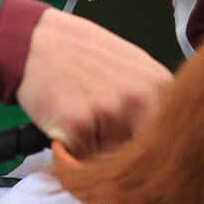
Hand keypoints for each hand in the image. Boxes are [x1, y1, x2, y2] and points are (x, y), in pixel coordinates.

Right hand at [16, 7, 172, 156]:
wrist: (33, 40)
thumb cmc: (80, 52)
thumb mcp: (131, 65)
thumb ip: (152, 100)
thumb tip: (165, 141)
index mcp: (159, 85)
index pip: (169, 141)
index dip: (150, 151)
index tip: (135, 150)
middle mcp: (140, 99)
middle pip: (142, 156)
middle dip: (122, 155)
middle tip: (102, 133)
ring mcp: (110, 113)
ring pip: (111, 162)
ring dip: (95, 152)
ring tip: (81, 115)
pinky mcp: (79, 127)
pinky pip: (82, 161)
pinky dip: (71, 150)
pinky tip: (65, 118)